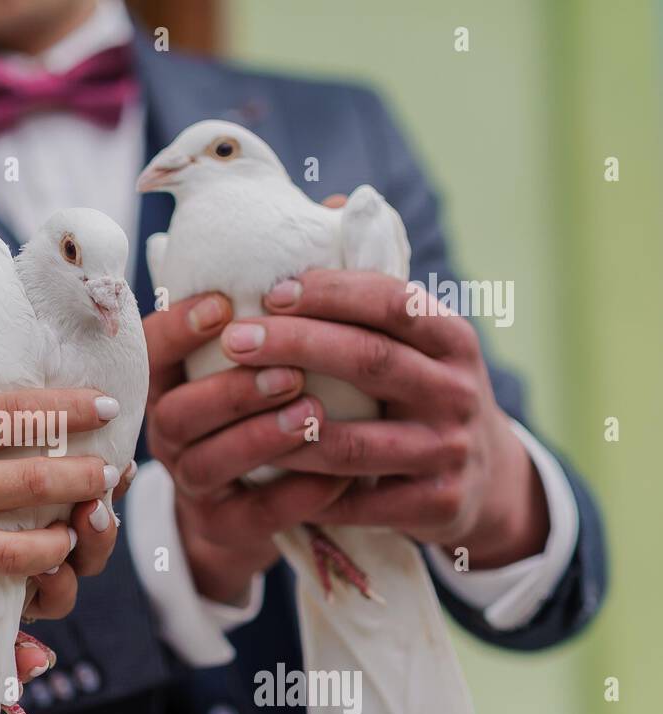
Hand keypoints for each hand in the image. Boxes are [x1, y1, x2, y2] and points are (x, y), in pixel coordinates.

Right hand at [144, 294, 350, 602]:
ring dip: (259, 437)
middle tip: (288, 370)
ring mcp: (193, 482)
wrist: (253, 498)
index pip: (151, 350)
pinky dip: (298, 495)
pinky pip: (256, 515)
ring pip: (207, 463)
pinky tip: (339, 476)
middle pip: (177, 412)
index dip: (178, 328)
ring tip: (311, 412)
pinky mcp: (227, 525)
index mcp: (168, 380)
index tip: (222, 304)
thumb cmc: (264, 399)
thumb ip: (286, 288)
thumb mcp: (261, 346)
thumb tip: (334, 208)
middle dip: (230, 389)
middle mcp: (169, 432)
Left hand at [229, 269, 547, 566]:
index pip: (394, 302)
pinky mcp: (436, 505)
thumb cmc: (421, 393)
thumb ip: (372, 290)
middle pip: (370, 361)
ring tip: (237, 407)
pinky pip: (358, 501)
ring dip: (288, 426)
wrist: (482, 481)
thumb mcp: (418, 342)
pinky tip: (263, 472)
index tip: (272, 289)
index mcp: (452, 339)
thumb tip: (329, 202)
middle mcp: (458, 391)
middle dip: (297, 346)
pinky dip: (307, 489)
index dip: (333, 293)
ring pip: (356, 442)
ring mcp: (449, 452)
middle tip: (236, 339)